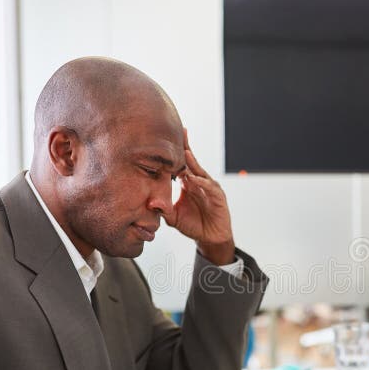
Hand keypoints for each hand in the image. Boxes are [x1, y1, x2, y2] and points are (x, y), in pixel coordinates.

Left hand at [162, 129, 235, 265]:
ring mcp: (209, 188)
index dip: (174, 153)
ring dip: (193, 162)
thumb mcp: (173, 216)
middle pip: (191, 161)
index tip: (164, 138)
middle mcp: (199, 182)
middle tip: (179, 131)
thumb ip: (163, 209)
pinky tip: (194, 179)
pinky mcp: (218, 198)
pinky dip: (202, 183)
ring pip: (200, 172)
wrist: (210, 238)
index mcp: (188, 183)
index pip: (180, 164)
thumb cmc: (193, 225)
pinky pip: (209, 188)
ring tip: (185, 152)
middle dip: (185, 147)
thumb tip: (150, 204)